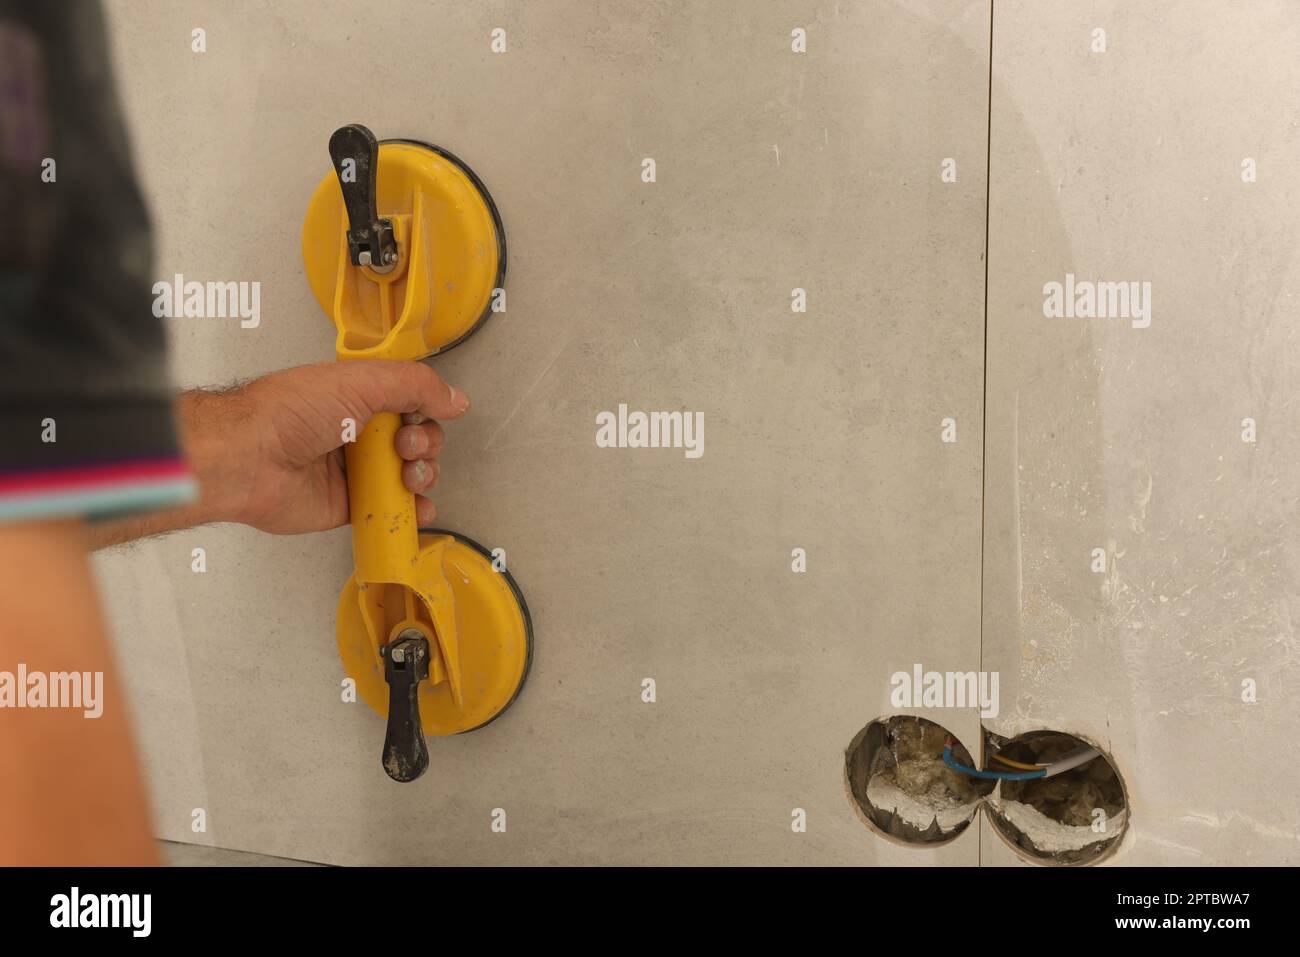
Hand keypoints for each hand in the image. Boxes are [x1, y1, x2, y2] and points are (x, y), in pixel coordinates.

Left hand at [183, 360, 468, 533]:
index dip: (425, 409)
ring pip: (410, 475)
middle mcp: (358, 432)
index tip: (421, 414)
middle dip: (425, 443)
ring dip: (423, 475)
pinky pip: (392, 510)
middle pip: (417, 439)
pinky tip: (417, 507)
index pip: (410, 401)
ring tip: (408, 476)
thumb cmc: (290, 413)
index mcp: (357, 396)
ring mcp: (355, 471)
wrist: (250, 459)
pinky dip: (413, 512)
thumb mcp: (361, 381)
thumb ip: (415, 385)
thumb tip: (456, 399)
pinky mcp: (350, 505)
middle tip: (405, 445)